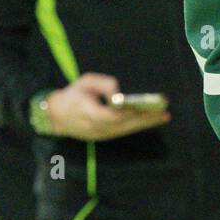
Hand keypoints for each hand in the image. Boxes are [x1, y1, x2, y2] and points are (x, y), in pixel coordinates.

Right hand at [45, 74, 170, 140]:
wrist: (55, 116)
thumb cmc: (73, 94)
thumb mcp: (84, 82)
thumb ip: (103, 84)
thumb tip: (118, 92)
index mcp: (86, 112)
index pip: (108, 116)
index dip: (125, 113)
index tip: (142, 107)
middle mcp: (93, 127)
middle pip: (122, 125)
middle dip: (143, 119)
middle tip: (163, 113)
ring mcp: (98, 135)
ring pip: (124, 130)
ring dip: (144, 124)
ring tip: (163, 117)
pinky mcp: (102, 137)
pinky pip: (122, 132)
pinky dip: (137, 126)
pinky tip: (150, 121)